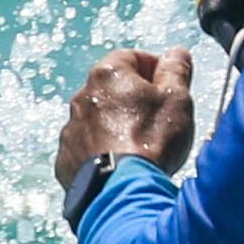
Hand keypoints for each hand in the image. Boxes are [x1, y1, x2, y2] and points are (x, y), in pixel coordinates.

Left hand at [54, 45, 196, 200]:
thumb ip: (177, 70)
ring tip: (140, 147)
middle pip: (112, 89)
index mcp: (108, 75)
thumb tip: (177, 53)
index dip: (153, 66)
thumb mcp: (177, 98)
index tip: (169, 83)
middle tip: (158, 118)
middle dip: (134, 98)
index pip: (131, 57)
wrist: (121, 191)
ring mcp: (70, 130)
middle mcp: (81, 97)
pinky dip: (101, 152)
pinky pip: (85, 149)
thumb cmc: (152, 141)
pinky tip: (121, 165)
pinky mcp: (66, 160)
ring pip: (97, 120)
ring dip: (115, 126)